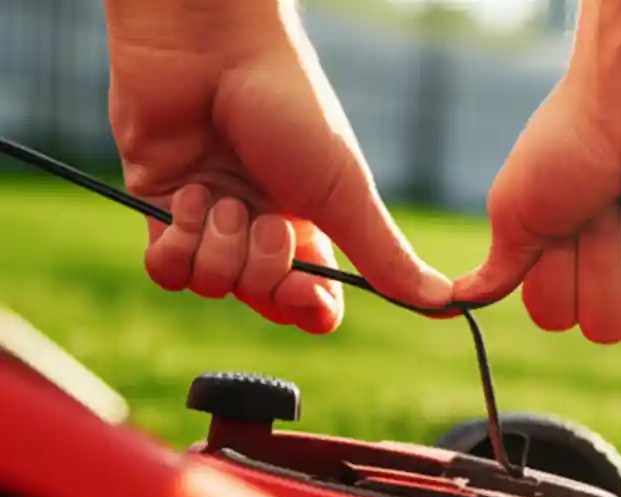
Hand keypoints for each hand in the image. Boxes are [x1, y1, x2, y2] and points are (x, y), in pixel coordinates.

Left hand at [105, 1, 450, 332]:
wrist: (213, 54)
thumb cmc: (291, 111)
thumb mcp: (347, 193)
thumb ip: (389, 259)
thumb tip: (449, 306)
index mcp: (312, 226)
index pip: (311, 301)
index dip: (307, 307)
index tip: (307, 289)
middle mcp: (261, 228)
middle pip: (261, 298)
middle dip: (262, 268)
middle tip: (264, 218)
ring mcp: (210, 220)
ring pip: (211, 285)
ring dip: (218, 243)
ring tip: (219, 193)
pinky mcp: (161, 207)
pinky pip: (165, 270)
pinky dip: (176, 242)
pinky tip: (186, 195)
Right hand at [453, 0, 620, 343]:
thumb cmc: (572, 145)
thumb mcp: (514, 210)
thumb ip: (498, 269)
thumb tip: (458, 303)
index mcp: (570, 269)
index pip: (557, 318)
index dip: (557, 273)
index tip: (564, 217)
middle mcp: (618, 277)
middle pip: (606, 329)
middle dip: (603, 262)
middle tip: (610, 205)